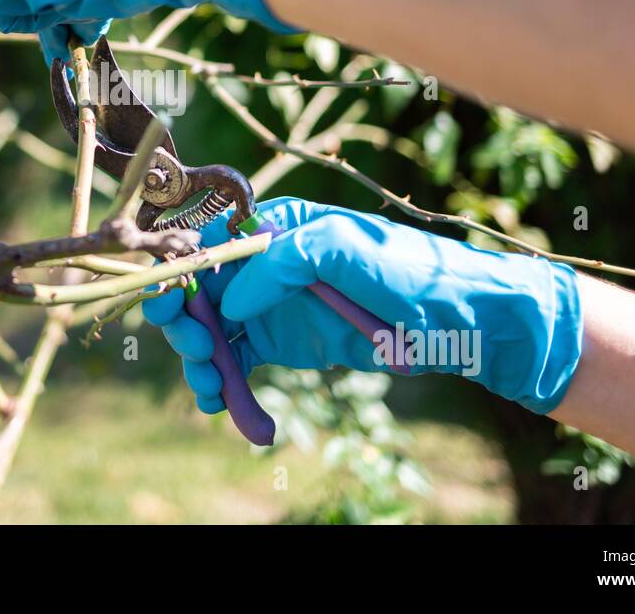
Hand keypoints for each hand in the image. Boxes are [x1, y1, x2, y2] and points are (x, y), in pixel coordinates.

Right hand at [142, 197, 582, 415]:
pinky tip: (227, 408)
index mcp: (277, 226)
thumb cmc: (411, 270)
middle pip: (202, 288)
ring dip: (200, 359)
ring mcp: (274, 304)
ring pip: (213, 329)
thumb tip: (231, 300)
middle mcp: (267, 264)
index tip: (172, 301)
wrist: (463, 320)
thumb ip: (285, 259)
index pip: (209, 240)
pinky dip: (225, 384)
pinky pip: (238, 360)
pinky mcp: (283, 342)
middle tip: (197, 351)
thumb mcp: (348, 248)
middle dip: (186, 320)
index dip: (182, 269)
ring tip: (210, 389)